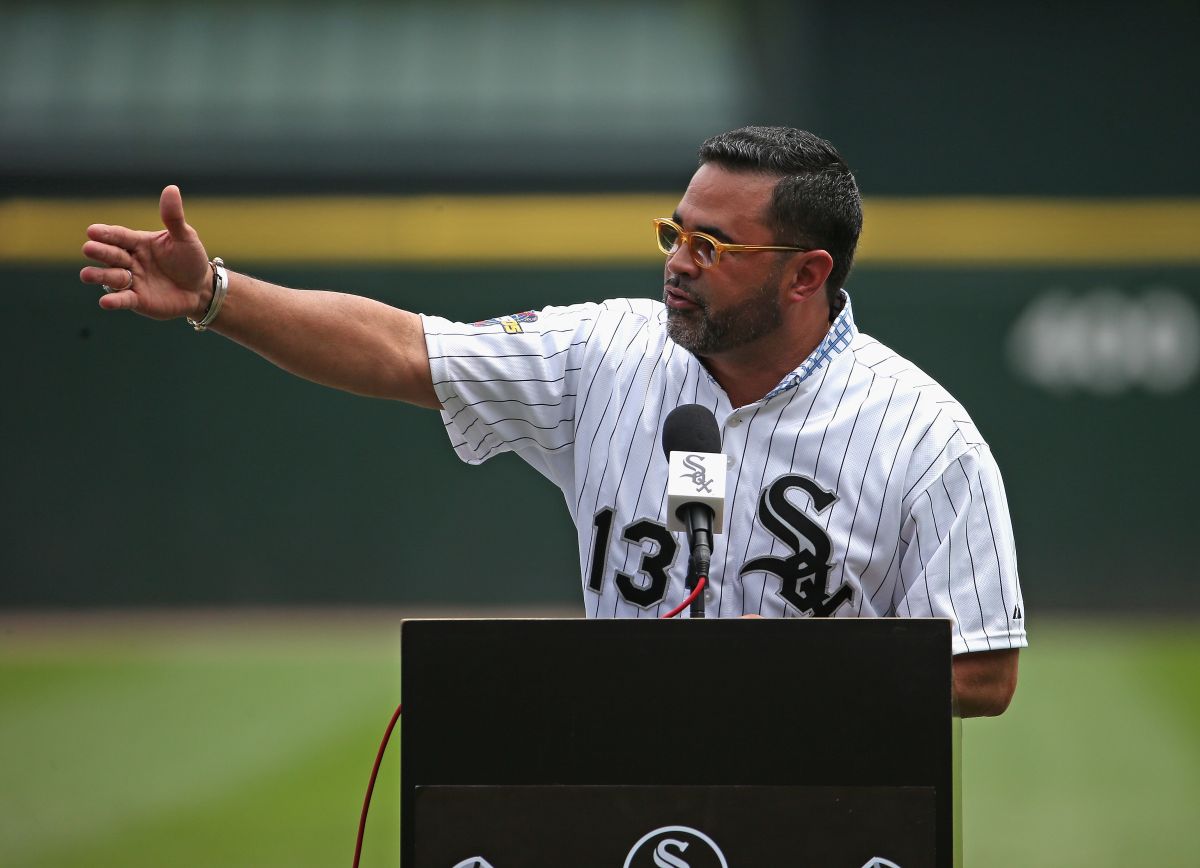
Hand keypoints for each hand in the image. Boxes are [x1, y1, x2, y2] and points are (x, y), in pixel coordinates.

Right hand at [80, 185, 212, 319]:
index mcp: (138, 242)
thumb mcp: (185, 237)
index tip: (92, 231)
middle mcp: (130, 261)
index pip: (118, 236)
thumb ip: (174, 218)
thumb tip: (172, 188)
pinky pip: (123, 300)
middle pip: (111, 255)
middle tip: (89, 248)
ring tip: (86, 275)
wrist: (200, 288)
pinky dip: (114, 301)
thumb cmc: (190, 259)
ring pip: (110, 277)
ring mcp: (131, 281)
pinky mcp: (137, 300)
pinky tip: (106, 302)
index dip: (106, 234)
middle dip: (100, 252)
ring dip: (100, 276)